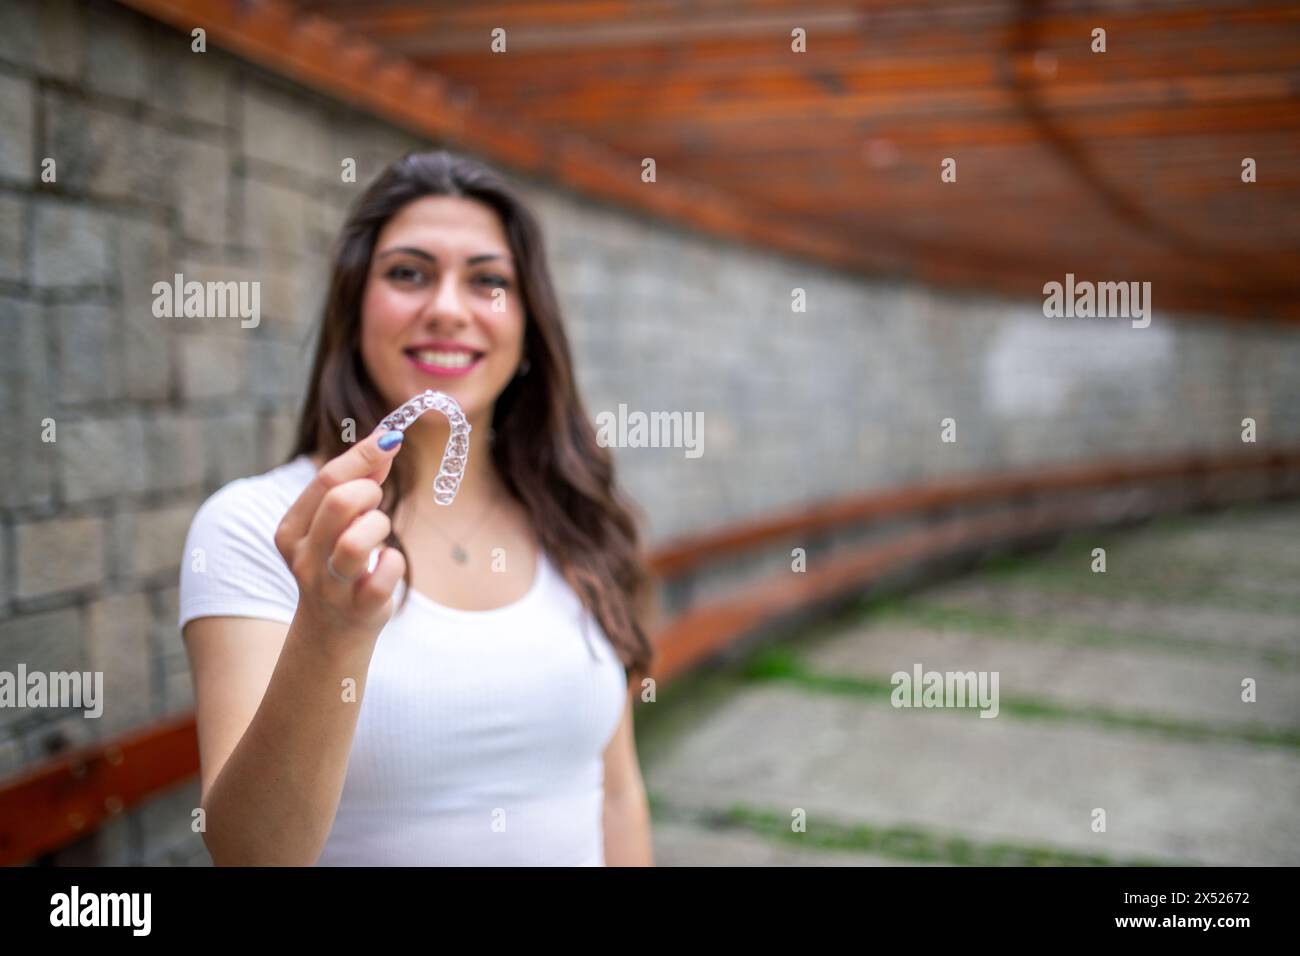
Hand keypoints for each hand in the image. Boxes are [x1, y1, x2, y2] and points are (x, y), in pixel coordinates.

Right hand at [274, 428, 407, 637]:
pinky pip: (385, 573)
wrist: (332, 629)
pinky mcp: (358, 608)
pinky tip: (386, 563)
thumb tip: (386, 441)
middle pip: (340, 503)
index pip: (325, 479)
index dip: (363, 455)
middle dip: (369, 493)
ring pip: (358, 540)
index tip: (392, 440)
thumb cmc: (338, 563)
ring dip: (379, 527)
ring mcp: (329, 585)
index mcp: (292, 529)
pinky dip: (394, 562)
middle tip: (375, 505)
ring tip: (378, 535)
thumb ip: (357, 482)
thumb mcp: (335, 523)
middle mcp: (303, 557)